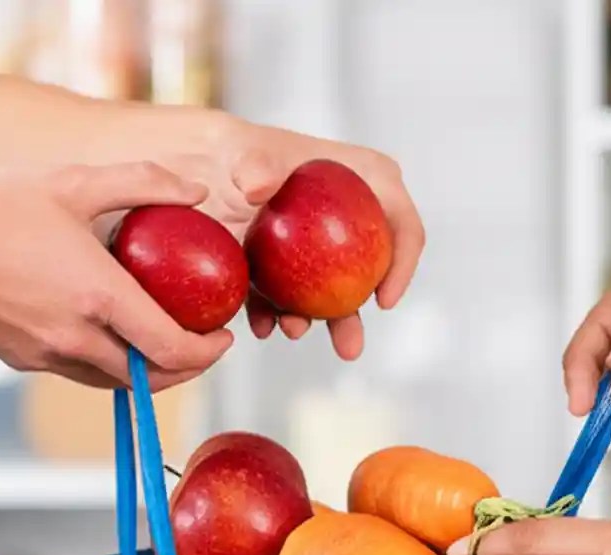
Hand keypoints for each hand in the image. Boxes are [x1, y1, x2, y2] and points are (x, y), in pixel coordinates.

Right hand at [0, 161, 231, 390]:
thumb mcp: (73, 181)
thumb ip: (143, 182)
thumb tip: (198, 191)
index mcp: (98, 296)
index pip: (173, 349)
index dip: (209, 352)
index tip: (225, 335)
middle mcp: (77, 337)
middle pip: (153, 378)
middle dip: (189, 368)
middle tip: (205, 344)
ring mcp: (48, 355)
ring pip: (117, 382)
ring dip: (150, 370)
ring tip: (167, 340)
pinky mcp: (25, 360)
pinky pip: (82, 371)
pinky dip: (110, 362)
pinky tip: (112, 331)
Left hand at [109, 108, 425, 360]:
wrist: (207, 167)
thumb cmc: (241, 151)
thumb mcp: (252, 153)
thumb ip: (258, 165)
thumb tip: (259, 186)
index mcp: (369, 183)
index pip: (403, 226)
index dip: (402, 266)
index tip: (383, 302)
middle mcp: (354, 220)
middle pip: (367, 275)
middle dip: (355, 316)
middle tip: (349, 348)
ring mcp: (323, 249)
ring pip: (327, 295)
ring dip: (311, 320)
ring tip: (291, 330)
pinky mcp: (291, 270)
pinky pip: (288, 299)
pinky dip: (274, 314)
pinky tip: (261, 325)